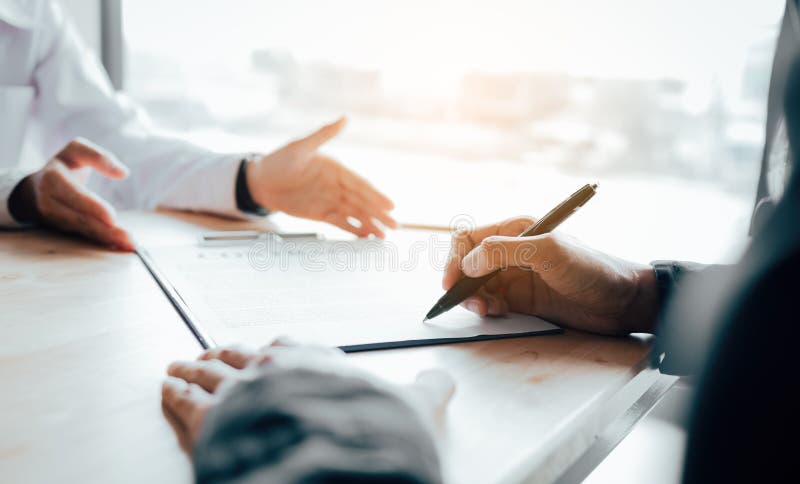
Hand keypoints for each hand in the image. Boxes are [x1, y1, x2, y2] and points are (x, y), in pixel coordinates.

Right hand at [10, 138, 133, 250]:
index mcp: (52, 178)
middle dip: (105, 230)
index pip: (74, 195)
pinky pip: (84, 235)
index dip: (92, 207)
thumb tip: (123, 173)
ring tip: (129, 244)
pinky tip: (119, 245)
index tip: (112, 218)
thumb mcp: (77, 149)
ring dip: (107, 238)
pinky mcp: (62, 227)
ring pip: (83, 229)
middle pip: (80, 218)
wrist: (36, 186)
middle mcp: (50, 200)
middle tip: (129, 238)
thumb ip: (99, 157)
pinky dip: (102, 241)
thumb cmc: (64, 165)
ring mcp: (54, 217)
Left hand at [162, 341, 454, 448]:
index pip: (293, 347)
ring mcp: (244, 394)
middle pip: (244, 356)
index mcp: (322, 363)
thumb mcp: (418, 410)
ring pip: (211, 373)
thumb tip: (443, 378)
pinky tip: (166, 387)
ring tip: (177, 366)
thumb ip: (428, 390)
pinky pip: (188, 404)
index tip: (267, 351)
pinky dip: (175, 394)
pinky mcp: (215, 423)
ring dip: (192, 368)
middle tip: (207, 355)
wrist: (344, 471)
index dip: (276, 350)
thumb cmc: (382, 438)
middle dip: (224, 355)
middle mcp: (280, 369)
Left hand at [246, 118, 396, 236]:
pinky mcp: (322, 213)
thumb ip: (323, 134)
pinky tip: (366, 236)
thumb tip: (345, 118)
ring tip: (384, 236)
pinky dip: (354, 230)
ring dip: (370, 224)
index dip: (375, 196)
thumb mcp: (300, 146)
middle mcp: (337, 185)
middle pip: (362, 202)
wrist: (260, 181)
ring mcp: (331, 200)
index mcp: (337, 169)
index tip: (389, 206)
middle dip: (379, 214)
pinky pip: (341, 222)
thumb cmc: (278, 160)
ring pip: (355, 214)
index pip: (360, 184)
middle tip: (395, 225)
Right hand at [443, 216, 658, 334]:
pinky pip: (491, 302)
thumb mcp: (547, 253)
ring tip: (485, 310)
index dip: (455, 258)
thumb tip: (467, 262)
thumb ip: (504, 252)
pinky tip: (496, 313)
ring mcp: (516, 276)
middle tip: (469, 302)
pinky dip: (486, 308)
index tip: (454, 281)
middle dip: (461, 282)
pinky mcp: (522, 299)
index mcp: (516, 230)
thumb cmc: (592, 269)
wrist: (622, 301)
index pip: (469, 238)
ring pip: (476, 285)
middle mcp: (512, 251)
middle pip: (468, 263)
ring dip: (472, 298)